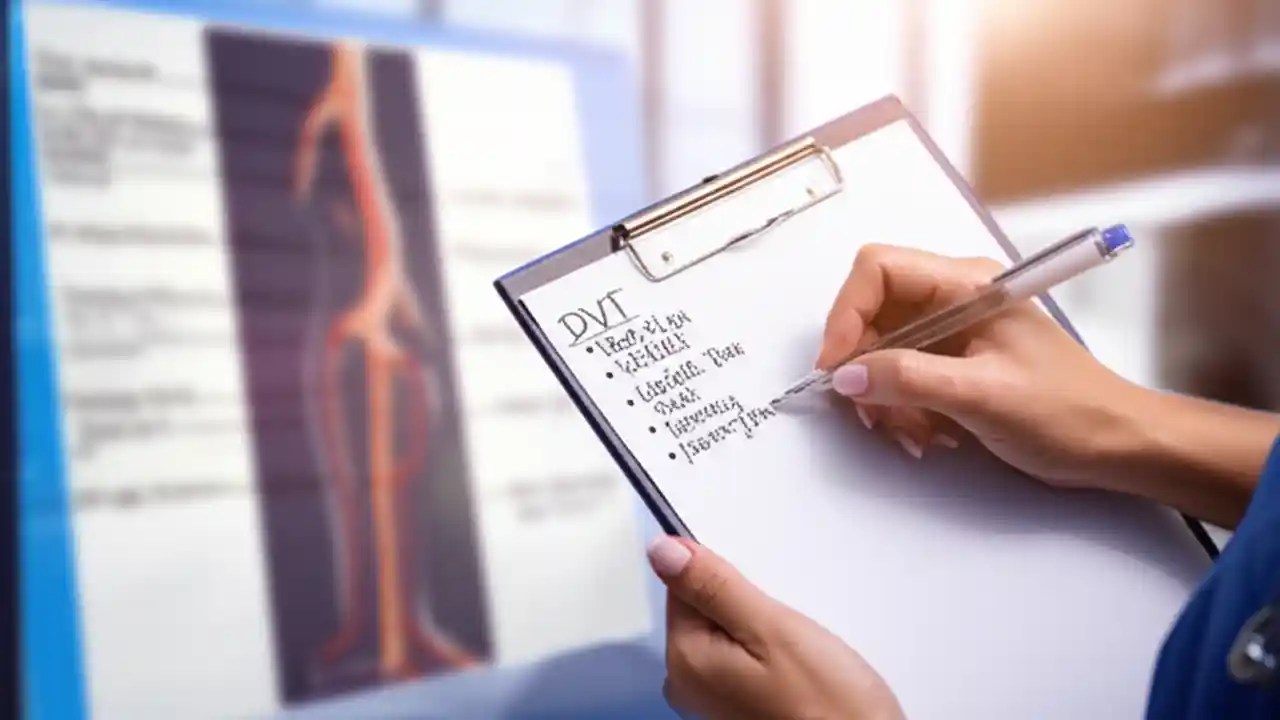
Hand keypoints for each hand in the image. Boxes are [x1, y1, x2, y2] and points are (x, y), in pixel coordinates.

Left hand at [648, 536, 902, 719]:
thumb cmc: (827, 709)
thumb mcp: (771, 629)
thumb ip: (713, 586)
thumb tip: (663, 551)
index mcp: (684, 660)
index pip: (684, 586)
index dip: (728, 579)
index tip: (760, 594)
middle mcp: (688, 685)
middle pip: (706, 609)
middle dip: (748, 606)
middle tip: (787, 631)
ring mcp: (713, 701)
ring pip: (729, 632)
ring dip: (763, 630)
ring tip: (798, 654)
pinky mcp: (739, 707)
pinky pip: (744, 658)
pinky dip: (770, 654)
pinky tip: (797, 669)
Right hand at [817, 243, 1143, 488]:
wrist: (1117, 443)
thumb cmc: (1066, 412)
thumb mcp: (983, 395)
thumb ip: (909, 380)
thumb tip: (845, 376)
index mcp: (967, 285)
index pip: (878, 270)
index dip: (846, 314)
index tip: (837, 367)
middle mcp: (955, 299)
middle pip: (874, 314)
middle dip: (865, 367)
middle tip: (873, 414)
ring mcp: (954, 332)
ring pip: (883, 352)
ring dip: (884, 397)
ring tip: (913, 434)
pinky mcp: (954, 363)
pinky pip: (903, 377)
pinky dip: (903, 409)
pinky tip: (929, 435)